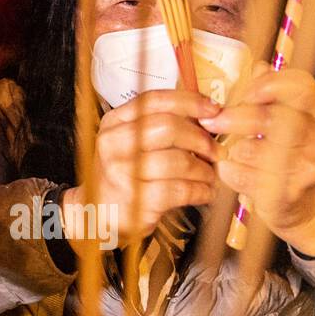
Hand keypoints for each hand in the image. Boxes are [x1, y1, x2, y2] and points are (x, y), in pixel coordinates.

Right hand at [71, 89, 220, 246]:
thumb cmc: (124, 177)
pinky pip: (180, 190)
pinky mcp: (136, 200)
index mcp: (114, 123)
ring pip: (178, 160)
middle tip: (215, 151)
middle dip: (201, 139)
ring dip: (204, 169)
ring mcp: (121, 172)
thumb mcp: (131, 144)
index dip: (189, 102)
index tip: (213, 109)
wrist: (99, 214)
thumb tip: (206, 115)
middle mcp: (113, 143)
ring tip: (209, 175)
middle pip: (168, 127)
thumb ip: (159, 126)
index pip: (153, 100)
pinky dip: (200, 191)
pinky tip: (205, 192)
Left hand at [200, 63, 314, 254]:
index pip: (303, 87)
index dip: (271, 84)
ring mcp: (310, 169)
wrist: (299, 205)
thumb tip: (257, 66)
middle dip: (239, 118)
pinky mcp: (291, 194)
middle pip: (279, 119)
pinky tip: (229, 170)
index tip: (246, 92)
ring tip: (228, 151)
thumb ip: (269, 93)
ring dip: (235, 149)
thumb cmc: (282, 155)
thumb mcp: (280, 121)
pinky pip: (250, 178)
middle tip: (212, 121)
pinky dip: (232, 172)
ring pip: (261, 151)